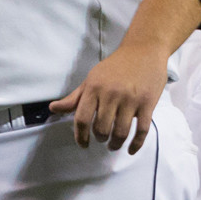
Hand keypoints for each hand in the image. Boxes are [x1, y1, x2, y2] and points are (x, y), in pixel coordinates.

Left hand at [51, 45, 169, 152]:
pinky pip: (141, 130)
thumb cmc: (116, 66)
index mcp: (94, 88)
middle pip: (101, 128)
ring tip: (114, 145)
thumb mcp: (92, 79)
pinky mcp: (147, 103)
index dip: (80, 136)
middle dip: (100, 138)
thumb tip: (53, 109)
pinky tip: (131, 150)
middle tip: (102, 138)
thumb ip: (74, 97)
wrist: (144, 49)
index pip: (82, 119)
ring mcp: (131, 99)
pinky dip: (136, 144)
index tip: (83, 144)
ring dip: (115, 143)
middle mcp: (111, 94)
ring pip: (120, 132)